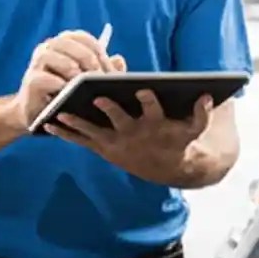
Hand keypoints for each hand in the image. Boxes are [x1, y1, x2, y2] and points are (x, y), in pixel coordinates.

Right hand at [7, 30, 126, 129]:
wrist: (42, 115)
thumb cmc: (70, 93)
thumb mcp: (90, 82)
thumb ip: (104, 70)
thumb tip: (119, 59)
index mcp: (66, 43)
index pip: (84, 39)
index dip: (98, 52)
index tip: (109, 70)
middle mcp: (49, 47)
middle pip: (69, 43)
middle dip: (86, 58)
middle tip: (99, 76)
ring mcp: (37, 63)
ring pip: (51, 55)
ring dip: (69, 66)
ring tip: (82, 81)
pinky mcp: (30, 82)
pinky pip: (42, 78)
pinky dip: (56, 84)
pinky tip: (68, 92)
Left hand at [46, 89, 213, 184]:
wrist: (163, 169)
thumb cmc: (177, 139)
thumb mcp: (193, 128)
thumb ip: (202, 113)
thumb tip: (209, 96)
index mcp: (156, 124)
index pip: (154, 110)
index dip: (149, 100)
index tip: (143, 89)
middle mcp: (134, 134)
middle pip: (120, 120)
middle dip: (109, 109)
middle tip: (97, 97)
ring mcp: (116, 143)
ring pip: (94, 131)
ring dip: (77, 122)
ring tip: (61, 110)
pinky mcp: (102, 148)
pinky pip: (80, 141)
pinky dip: (65, 133)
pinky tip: (48, 123)